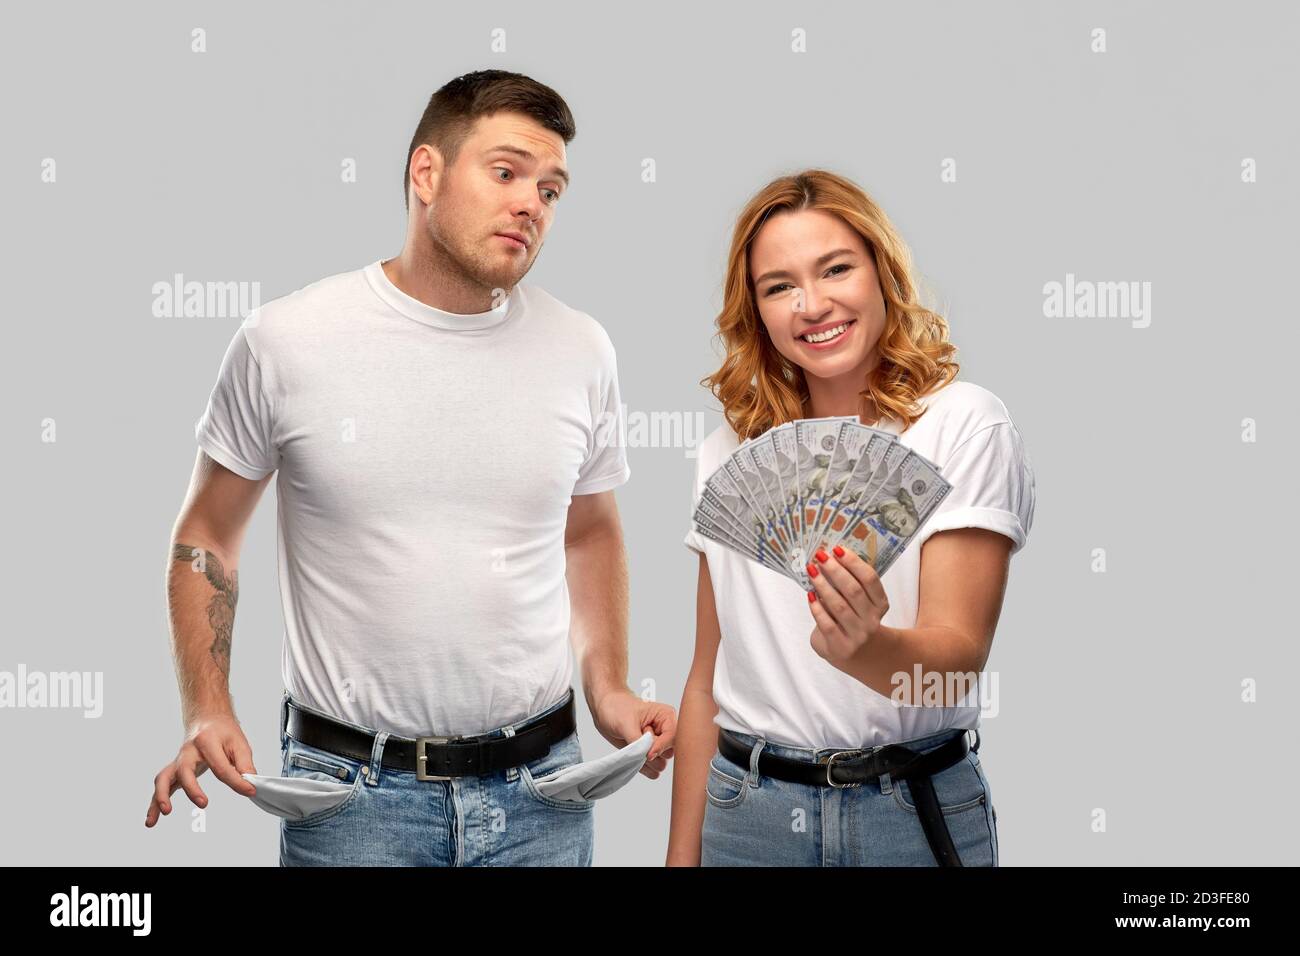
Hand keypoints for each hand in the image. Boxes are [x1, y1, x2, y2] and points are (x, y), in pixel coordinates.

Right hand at [145, 712, 257, 826]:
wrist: (207, 720)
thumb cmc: (223, 732)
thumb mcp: (239, 743)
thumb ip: (245, 764)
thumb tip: (249, 785)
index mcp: (207, 741)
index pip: (221, 766)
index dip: (237, 782)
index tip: (249, 791)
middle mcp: (188, 751)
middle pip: (184, 769)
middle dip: (192, 788)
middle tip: (203, 803)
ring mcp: (178, 761)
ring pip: (164, 777)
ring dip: (162, 796)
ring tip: (166, 812)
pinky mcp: (174, 771)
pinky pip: (161, 787)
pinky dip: (154, 804)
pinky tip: (152, 820)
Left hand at [591, 688, 676, 778]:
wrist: (605, 711)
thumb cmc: (617, 708)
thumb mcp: (626, 723)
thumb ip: (639, 741)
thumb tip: (647, 756)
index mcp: (666, 717)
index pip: (673, 737)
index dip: (661, 747)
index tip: (648, 754)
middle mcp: (664, 732)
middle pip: (669, 752)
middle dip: (651, 752)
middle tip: (636, 740)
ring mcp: (657, 744)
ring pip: (661, 763)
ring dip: (646, 761)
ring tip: (633, 746)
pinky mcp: (648, 754)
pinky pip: (652, 770)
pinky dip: (643, 768)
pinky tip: (633, 760)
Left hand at [806, 543, 889, 670]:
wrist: (863, 656)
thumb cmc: (858, 622)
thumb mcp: (864, 605)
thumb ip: (852, 586)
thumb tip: (827, 561)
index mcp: (881, 605)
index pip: (870, 579)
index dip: (854, 563)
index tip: (838, 549)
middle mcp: (872, 620)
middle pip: (854, 590)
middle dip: (835, 570)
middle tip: (820, 556)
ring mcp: (857, 635)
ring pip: (839, 606)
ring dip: (823, 585)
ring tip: (811, 571)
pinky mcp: (840, 646)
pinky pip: (826, 624)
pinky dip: (817, 608)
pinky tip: (810, 596)